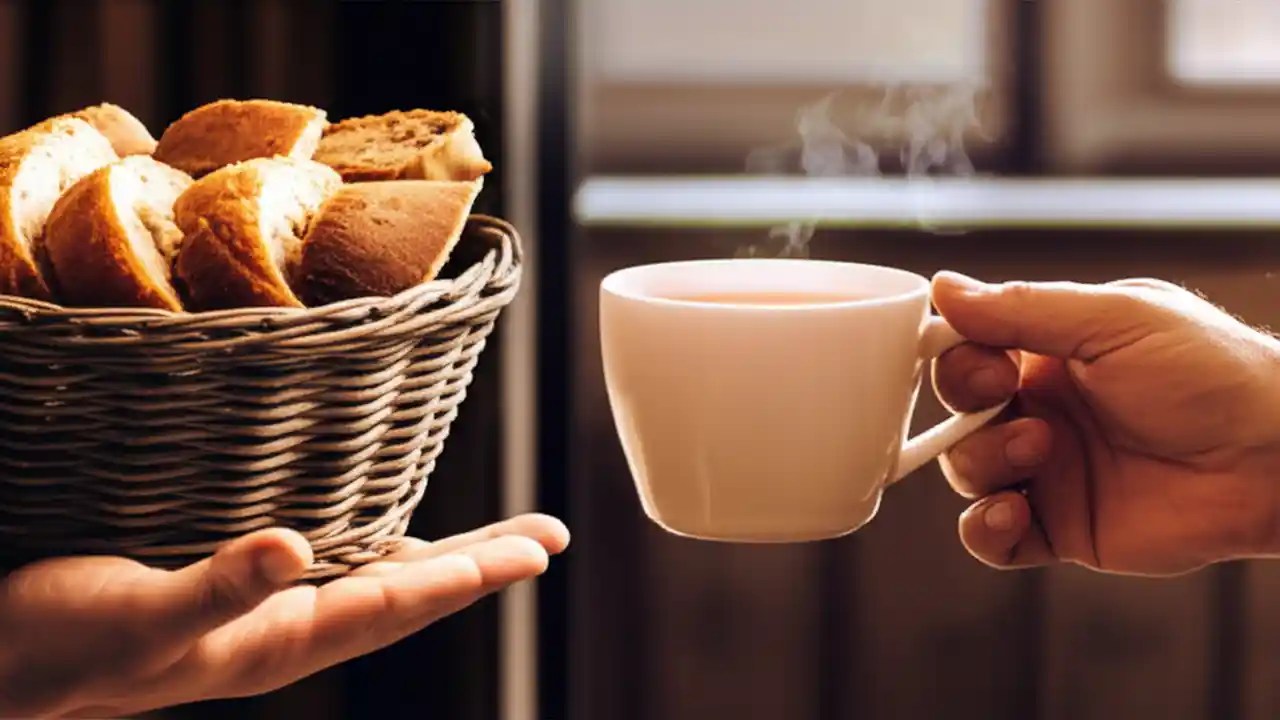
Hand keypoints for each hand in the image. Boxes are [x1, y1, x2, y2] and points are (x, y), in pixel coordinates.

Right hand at [0, 514, 568, 717]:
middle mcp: (290, 624)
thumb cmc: (59, 644)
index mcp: (280, 638)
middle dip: (483, 565)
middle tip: (548, 538)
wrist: (6, 660)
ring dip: (447, 556)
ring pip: (381, 576)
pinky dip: (385, 547)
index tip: (532, 552)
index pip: (397, 605)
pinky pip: (338, 564)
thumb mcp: (137, 616)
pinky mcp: (242, 588)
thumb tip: (293, 551)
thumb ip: (218, 590)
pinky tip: (397, 535)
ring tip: (506, 538)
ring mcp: (269, 608)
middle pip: (410, 592)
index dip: (467, 578)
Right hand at [930, 272, 1279, 574]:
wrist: (1275, 459)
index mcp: (1052, 352)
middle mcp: (1044, 409)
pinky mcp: (1063, 528)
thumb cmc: (1214, 374)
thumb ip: (1024, 309)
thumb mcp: (1115, 320)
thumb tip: (943, 288)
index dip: (957, 355)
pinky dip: (983, 530)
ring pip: (967, 470)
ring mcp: (1051, 471)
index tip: (978, 359)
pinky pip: (992, 539)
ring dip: (983, 461)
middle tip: (1005, 399)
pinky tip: (1010, 514)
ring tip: (1041, 451)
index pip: (970, 348)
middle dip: (967, 405)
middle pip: (958, 409)